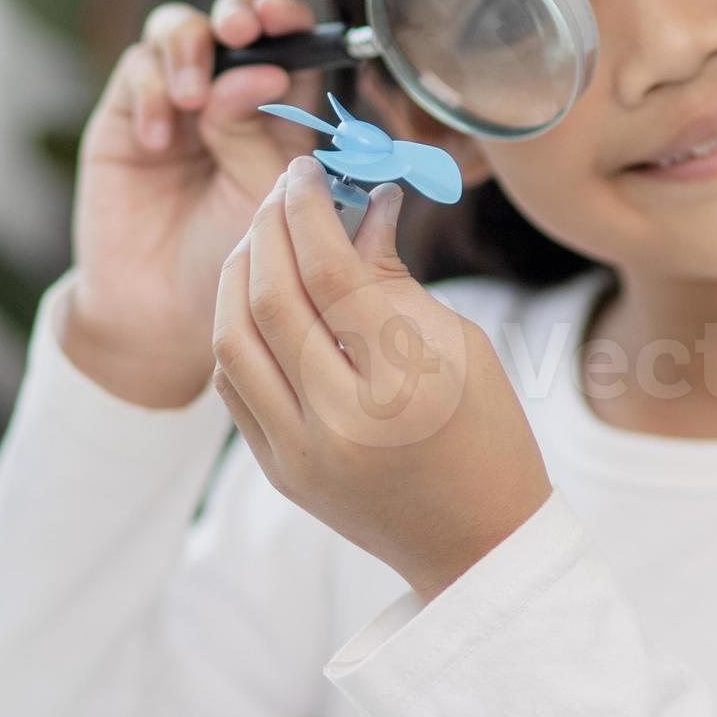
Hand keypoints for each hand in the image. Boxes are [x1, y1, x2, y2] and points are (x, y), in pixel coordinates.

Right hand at [59, 0, 327, 406]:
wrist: (158, 312)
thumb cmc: (223, 261)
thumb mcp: (260, 197)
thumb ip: (259, 133)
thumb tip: (256, 70)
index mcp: (277, 114)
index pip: (289, 46)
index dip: (288, 21)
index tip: (284, 22)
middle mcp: (226, 99)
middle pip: (232, 22)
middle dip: (238, 15)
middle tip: (241, 32)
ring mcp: (174, 104)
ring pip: (178, 31)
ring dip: (191, 49)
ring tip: (194, 97)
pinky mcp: (125, 116)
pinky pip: (136, 71)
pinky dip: (151, 92)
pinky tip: (158, 140)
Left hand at [212, 158, 553, 601]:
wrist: (475, 545)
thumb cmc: (487, 433)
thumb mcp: (463, 346)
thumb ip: (394, 278)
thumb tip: (357, 203)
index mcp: (403, 385)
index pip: (332, 271)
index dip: (310, 208)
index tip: (307, 171)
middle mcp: (340, 422)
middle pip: (271, 298)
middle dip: (269, 227)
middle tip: (282, 189)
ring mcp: (299, 454)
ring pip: (230, 341)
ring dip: (236, 275)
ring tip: (261, 236)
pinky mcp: (276, 472)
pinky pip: (230, 385)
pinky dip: (234, 330)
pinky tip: (254, 298)